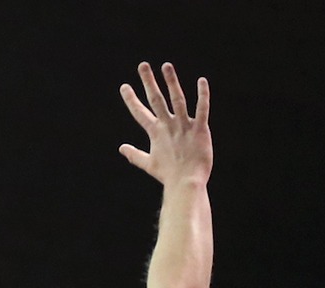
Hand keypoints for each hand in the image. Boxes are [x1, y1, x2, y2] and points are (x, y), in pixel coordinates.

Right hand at [119, 62, 212, 185]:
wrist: (186, 184)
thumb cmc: (169, 176)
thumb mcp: (149, 164)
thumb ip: (135, 155)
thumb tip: (121, 148)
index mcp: (156, 133)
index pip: (140, 112)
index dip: (131, 99)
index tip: (124, 86)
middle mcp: (168, 126)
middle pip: (156, 99)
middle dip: (148, 81)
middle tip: (143, 65)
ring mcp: (184, 126)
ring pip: (177, 99)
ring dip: (171, 81)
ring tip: (166, 66)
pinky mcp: (200, 130)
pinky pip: (202, 109)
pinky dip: (202, 95)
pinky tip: (202, 81)